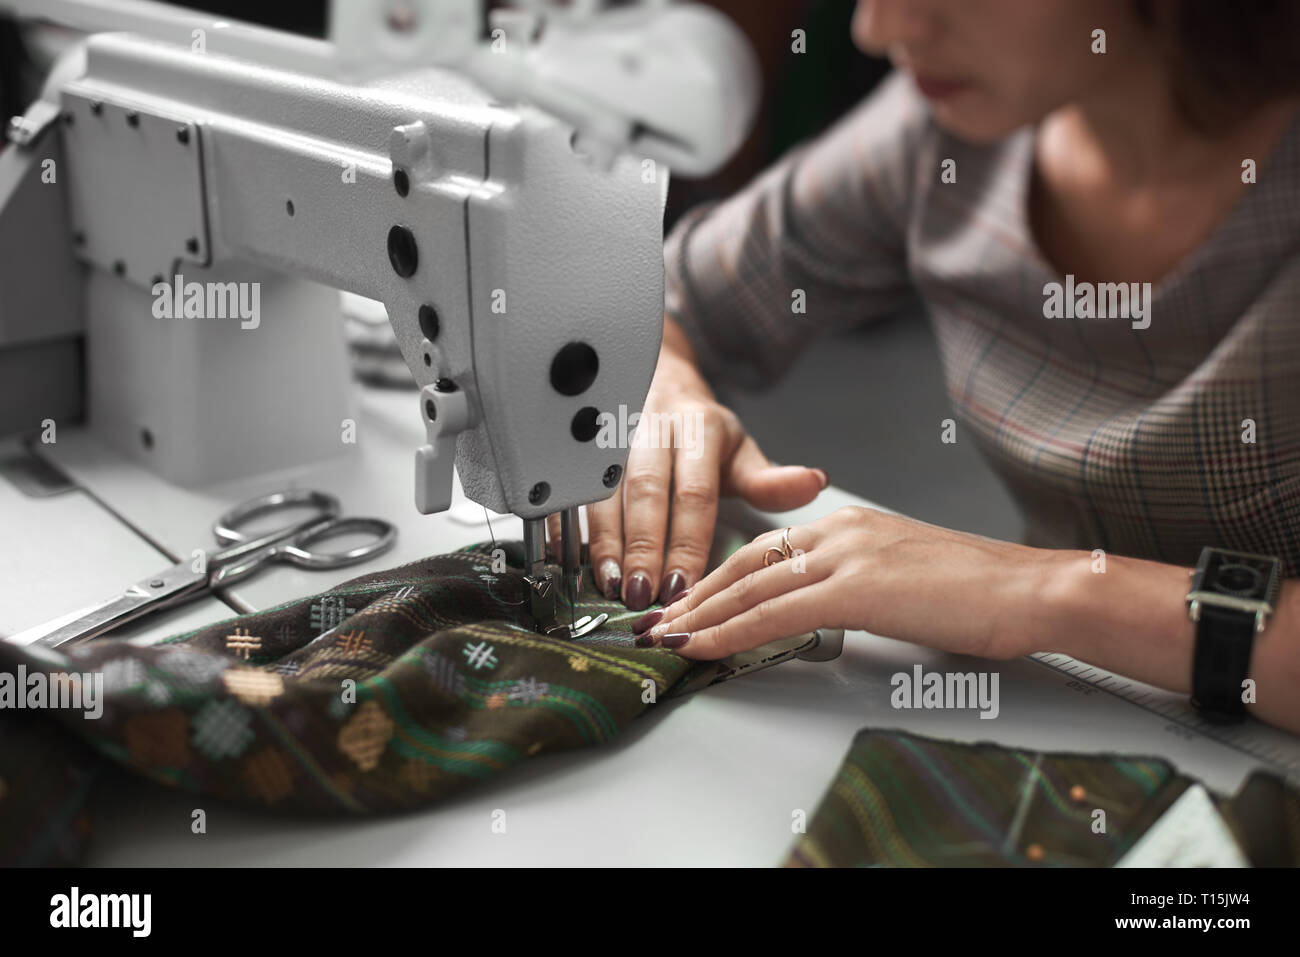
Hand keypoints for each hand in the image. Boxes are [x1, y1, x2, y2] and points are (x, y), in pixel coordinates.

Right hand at [562, 319, 827, 610]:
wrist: (658, 382)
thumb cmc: (701, 433)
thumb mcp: (739, 451)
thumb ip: (769, 479)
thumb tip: (813, 482)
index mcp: (698, 429)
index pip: (694, 492)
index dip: (685, 541)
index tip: (683, 585)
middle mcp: (653, 429)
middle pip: (644, 492)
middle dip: (641, 548)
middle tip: (642, 595)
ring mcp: (613, 436)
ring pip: (602, 490)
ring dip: (603, 541)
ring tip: (609, 584)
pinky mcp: (582, 448)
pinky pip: (570, 487)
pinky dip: (568, 525)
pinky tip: (569, 560)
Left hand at [636, 507, 1052, 660]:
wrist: (1032, 589)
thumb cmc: (985, 592)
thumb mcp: (910, 578)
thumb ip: (866, 584)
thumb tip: (838, 610)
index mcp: (854, 524)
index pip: (769, 549)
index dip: (724, 577)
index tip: (694, 600)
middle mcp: (842, 529)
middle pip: (747, 561)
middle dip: (698, 594)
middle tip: (661, 618)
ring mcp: (846, 555)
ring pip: (751, 586)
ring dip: (701, 614)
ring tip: (665, 637)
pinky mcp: (855, 589)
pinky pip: (774, 614)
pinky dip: (731, 632)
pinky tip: (703, 646)